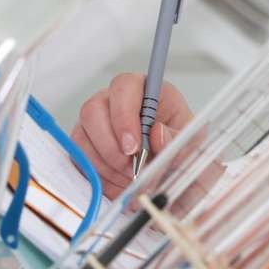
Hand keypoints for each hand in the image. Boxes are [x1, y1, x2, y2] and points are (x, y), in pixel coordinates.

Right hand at [71, 73, 194, 200]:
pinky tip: (118, 182)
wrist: (173, 172)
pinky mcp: (86, 146)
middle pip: (93, 110)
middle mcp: (115, 102)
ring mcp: (96, 124)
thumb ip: (176, 138)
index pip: (124, 86)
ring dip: (104, 164)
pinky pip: (78, 158)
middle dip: (109, 145)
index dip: (123, 115)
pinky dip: (97, 175)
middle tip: (129, 168)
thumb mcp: (191, 142)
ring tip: (130, 178)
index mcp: (146, 91)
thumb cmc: (182, 148)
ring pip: (81, 137)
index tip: (133, 146)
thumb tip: (156, 133)